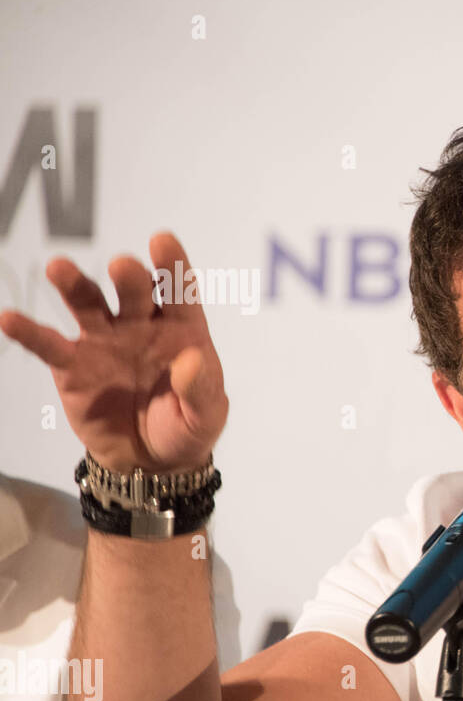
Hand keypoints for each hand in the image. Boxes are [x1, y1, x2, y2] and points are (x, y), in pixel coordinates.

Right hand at [0, 232, 228, 473]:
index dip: (172, 266)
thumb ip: (201, 388)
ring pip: (88, 304)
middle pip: (134, 292)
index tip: (163, 240)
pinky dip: (29, 333)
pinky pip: (49, 346)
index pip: (179, 292)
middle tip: (123, 266)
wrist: (150, 460)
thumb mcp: (205, 415)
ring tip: (59, 268)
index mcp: (181, 330)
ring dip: (74, 285)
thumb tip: (192, 359)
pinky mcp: (72, 365)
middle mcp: (141, 325)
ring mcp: (104, 340)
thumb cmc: (186, 427)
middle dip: (129, 278)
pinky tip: (9, 318)